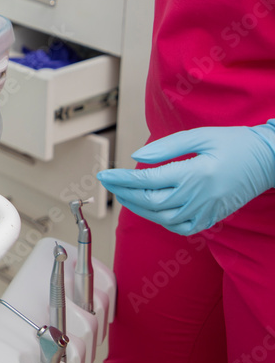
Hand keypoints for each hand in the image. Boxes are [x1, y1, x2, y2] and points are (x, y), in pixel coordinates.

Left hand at [97, 122, 274, 234]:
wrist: (269, 160)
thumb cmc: (236, 143)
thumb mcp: (201, 136)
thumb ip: (166, 146)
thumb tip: (137, 157)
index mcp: (195, 174)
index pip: (147, 180)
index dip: (122, 179)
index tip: (104, 175)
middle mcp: (198, 196)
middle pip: (150, 201)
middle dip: (125, 193)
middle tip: (109, 184)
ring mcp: (206, 211)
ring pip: (162, 218)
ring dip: (138, 208)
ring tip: (124, 195)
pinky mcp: (212, 218)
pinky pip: (180, 226)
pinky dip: (160, 220)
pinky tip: (151, 208)